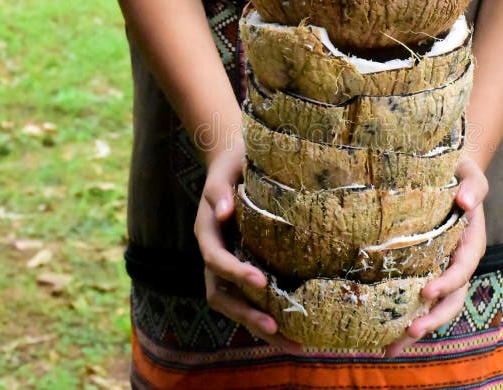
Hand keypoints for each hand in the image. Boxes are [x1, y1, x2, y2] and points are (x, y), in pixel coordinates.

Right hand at [194, 137, 301, 353]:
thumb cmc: (233, 161)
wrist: (235, 160)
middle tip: (277, 329)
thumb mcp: (226, 168)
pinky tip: (294, 326)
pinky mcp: (244, 265)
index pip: (217, 260)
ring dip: (258, 324)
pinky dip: (267, 312)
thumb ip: (219, 190)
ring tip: (292, 342)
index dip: (236, 273)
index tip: (262, 281)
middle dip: (247, 314)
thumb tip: (223, 211)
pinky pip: (250, 296)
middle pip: (222, 294)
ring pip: (235, 302)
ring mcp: (229, 262)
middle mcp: (216, 252)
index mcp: (207, 231)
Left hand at [384, 156, 487, 356]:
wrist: (445, 172)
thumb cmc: (457, 170)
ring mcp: (442, 269)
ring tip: (393, 346)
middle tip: (411, 331)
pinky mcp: (424, 270)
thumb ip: (473, 185)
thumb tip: (465, 201)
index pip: (463, 267)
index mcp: (471, 241)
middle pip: (452, 298)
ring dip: (418, 328)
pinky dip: (404, 319)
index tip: (428, 290)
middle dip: (434, 318)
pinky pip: (417, 298)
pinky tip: (382, 338)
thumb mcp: (470, 171)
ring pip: (436, 306)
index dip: (448, 281)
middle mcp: (457, 261)